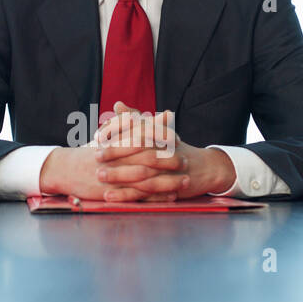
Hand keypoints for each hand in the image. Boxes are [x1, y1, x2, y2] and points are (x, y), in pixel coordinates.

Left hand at [91, 102, 236, 201]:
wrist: (206, 168)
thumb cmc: (176, 148)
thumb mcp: (158, 131)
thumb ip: (136, 119)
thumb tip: (117, 104)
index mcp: (162, 135)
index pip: (138, 130)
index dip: (118, 133)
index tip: (99, 137)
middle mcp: (166, 151)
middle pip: (139, 150)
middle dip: (116, 153)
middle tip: (95, 155)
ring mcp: (168, 171)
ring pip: (141, 172)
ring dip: (118, 175)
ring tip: (99, 176)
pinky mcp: (167, 189)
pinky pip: (144, 193)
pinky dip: (125, 195)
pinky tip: (109, 196)